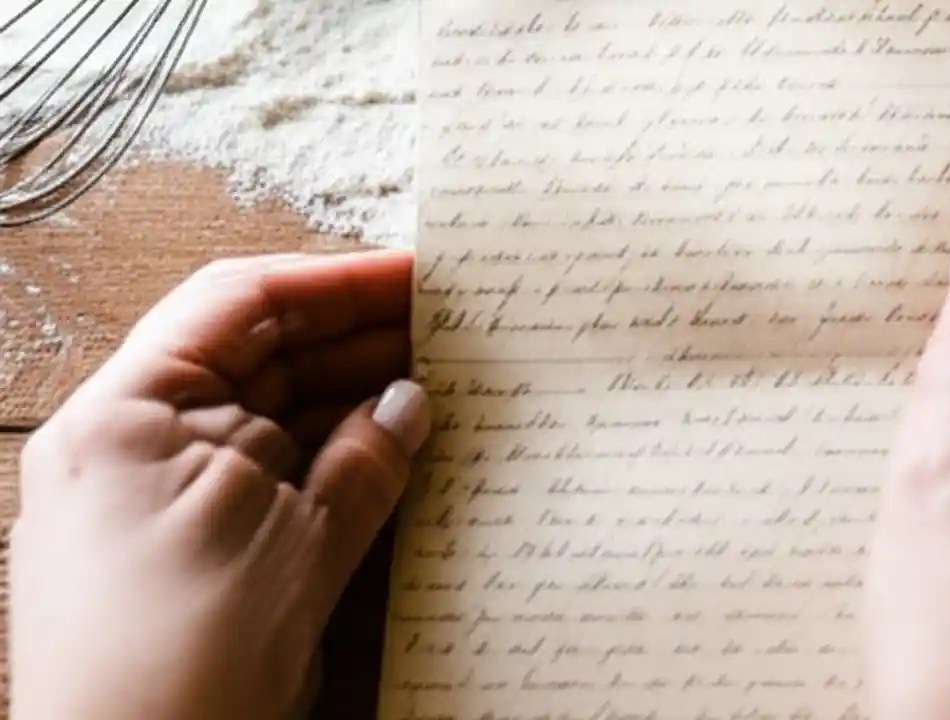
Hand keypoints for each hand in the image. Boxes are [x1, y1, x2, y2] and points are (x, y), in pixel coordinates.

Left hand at [11, 253, 430, 719]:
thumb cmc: (174, 675)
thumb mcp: (297, 552)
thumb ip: (364, 464)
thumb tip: (411, 402)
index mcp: (128, 416)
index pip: (240, 304)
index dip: (336, 281)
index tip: (415, 276)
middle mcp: (136, 441)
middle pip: (259, 354)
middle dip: (355, 339)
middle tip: (446, 330)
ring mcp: (162, 491)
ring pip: (272, 413)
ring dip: (351, 399)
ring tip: (437, 386)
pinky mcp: (192, 539)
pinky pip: (272, 471)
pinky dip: (331, 456)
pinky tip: (392, 448)